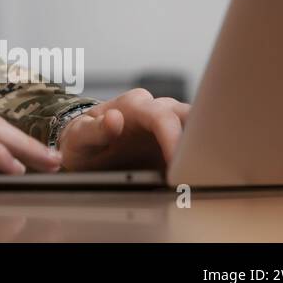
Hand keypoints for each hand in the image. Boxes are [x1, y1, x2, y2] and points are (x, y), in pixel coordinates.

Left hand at [57, 88, 190, 170]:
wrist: (83, 150)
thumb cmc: (81, 140)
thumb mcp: (79, 137)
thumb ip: (95, 129)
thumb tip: (115, 118)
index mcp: (133, 105)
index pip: (162, 117)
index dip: (173, 138)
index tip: (175, 162)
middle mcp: (155, 110)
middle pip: (189, 116)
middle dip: (199, 139)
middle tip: (200, 169)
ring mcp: (168, 126)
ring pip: (197, 128)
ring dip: (202, 149)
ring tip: (202, 175)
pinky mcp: (174, 143)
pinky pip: (194, 146)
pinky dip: (200, 159)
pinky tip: (200, 177)